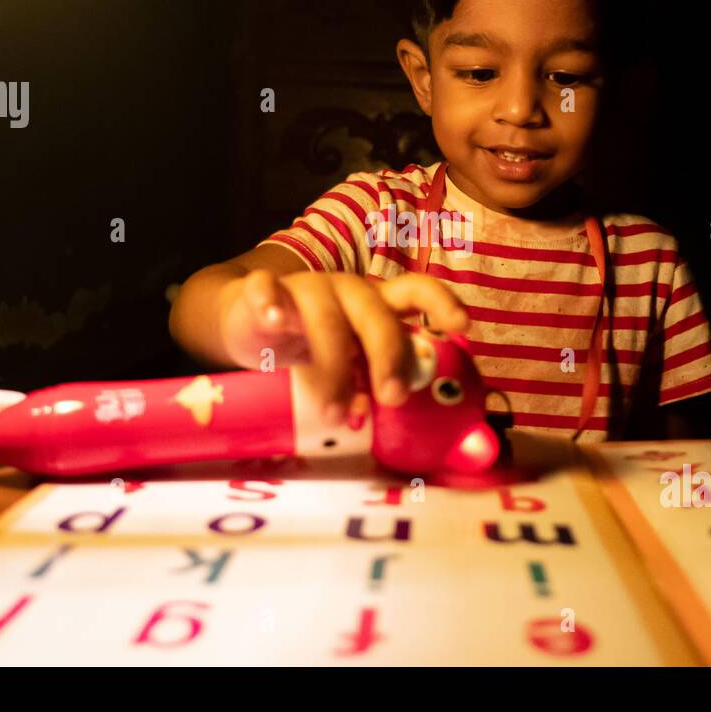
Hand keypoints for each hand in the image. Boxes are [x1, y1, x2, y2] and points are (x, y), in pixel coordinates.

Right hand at [218, 270, 469, 424]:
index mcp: (377, 304)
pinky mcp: (263, 292)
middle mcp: (349, 292)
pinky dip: (270, 303)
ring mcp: (306, 289)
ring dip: (333, 367)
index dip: (442, 303)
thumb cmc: (313, 344)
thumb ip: (371, 384)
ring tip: (334, 413)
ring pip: (327, 319)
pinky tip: (275, 322)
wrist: (247, 318)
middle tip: (393, 397)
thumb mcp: (349, 363)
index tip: (464, 326)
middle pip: (377, 315)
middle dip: (389, 356)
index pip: (418, 291)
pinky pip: (267, 290)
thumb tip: (396, 422)